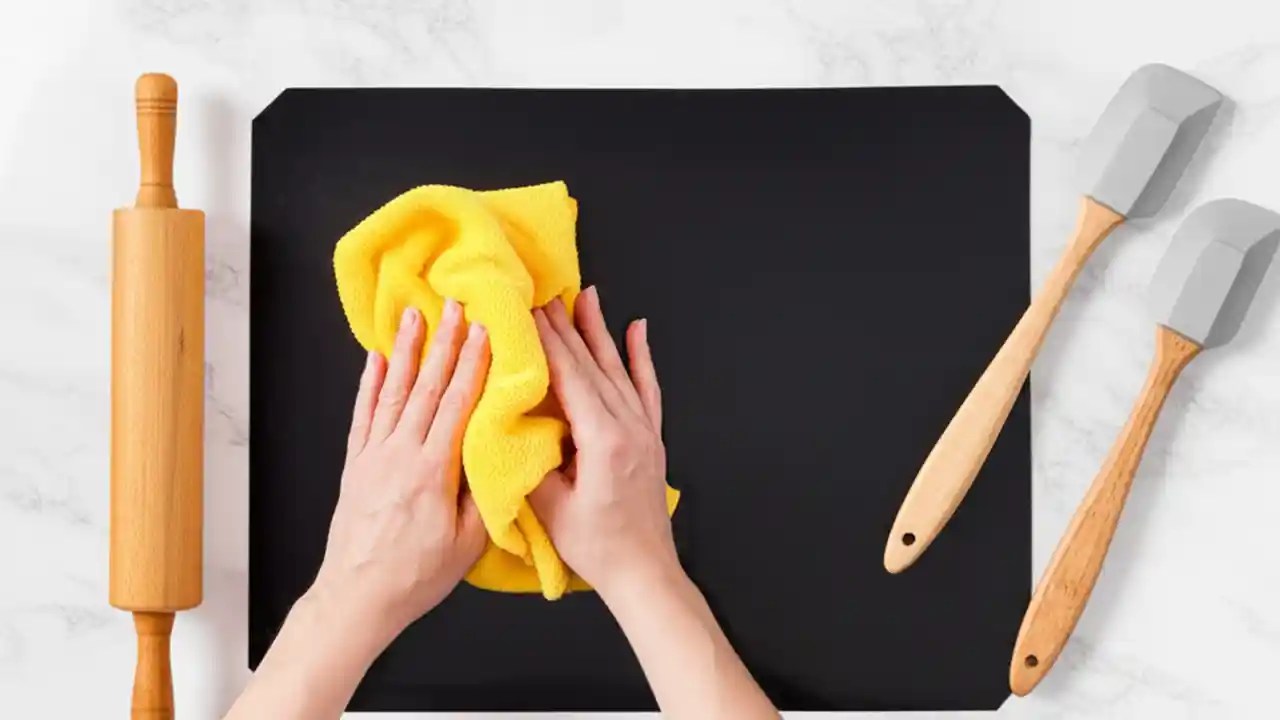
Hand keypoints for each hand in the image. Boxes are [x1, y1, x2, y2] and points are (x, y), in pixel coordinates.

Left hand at [310, 300, 489, 641]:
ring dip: (407, 351)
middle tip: (455, 306)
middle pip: (426, 387)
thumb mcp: (468, 543)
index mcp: (432, 470)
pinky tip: (377, 360)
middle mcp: (400, 454)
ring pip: (393, 391)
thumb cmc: (415, 577)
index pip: (457, 403)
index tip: (485, 331)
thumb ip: (486, 495)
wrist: (358, 598)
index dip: (473, 364)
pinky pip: (363, 414)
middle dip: (444, 342)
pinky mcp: (355, 464)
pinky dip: (370, 384)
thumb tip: (501, 456)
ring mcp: (373, 456)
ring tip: (414, 315)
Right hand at [529, 286, 677, 598]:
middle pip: (593, 366)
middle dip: (566, 328)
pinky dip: (641, 358)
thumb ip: (531, 464)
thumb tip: (508, 429)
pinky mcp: (651, 438)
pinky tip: (637, 330)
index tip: (529, 313)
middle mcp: (628, 427)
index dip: (548, 343)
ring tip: (585, 296)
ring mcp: (644, 431)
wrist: (644, 573)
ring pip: (619, 370)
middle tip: (545, 294)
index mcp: (603, 441)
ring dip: (600, 332)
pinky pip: (647, 389)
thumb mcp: (551, 510)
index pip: (571, 379)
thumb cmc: (597, 548)